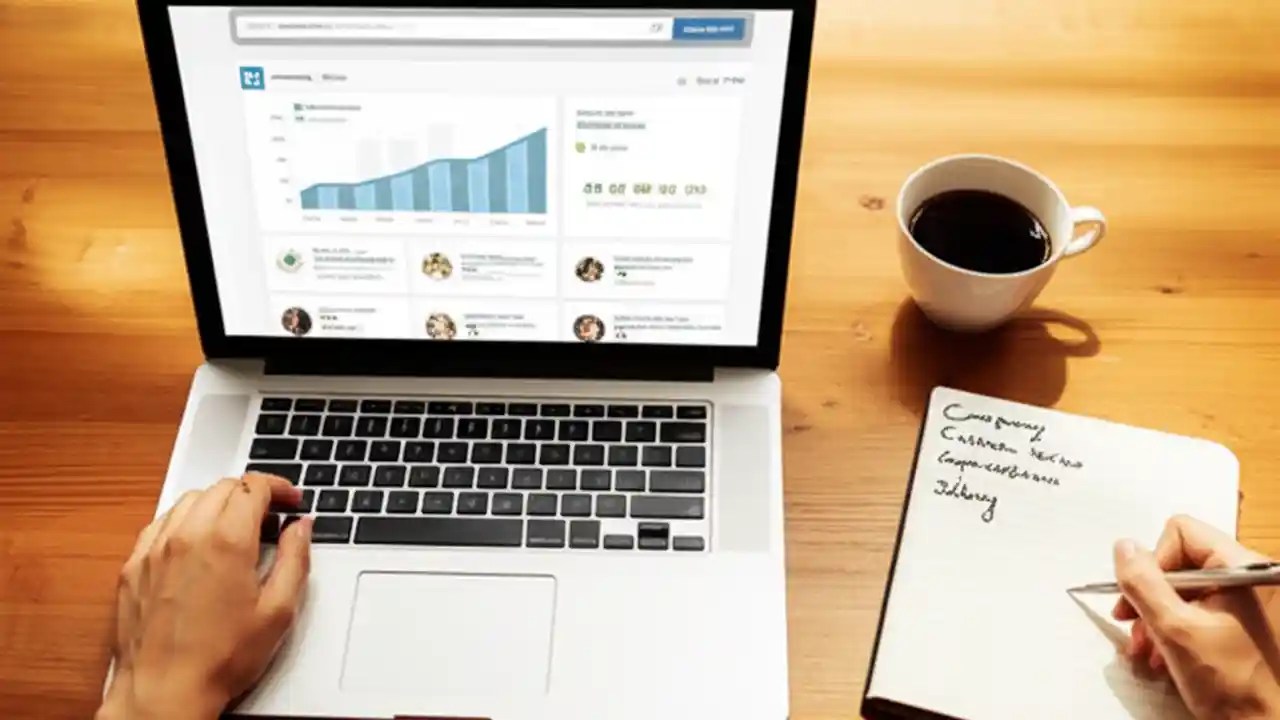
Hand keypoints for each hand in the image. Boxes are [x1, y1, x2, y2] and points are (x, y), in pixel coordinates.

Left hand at [97, 473, 312, 719]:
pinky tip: (196, 543)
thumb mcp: (278, 611)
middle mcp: (186, 536)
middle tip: (271, 515)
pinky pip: (160, 524)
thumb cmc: (220, 659)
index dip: (279, 487)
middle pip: (222, 487)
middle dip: (252, 493)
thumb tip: (301, 528)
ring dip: (218, 503)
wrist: (165, 691)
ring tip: (235, 527)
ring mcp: (155, 549)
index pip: (253, 486)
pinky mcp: (134, 566)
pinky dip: (183, 521)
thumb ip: (296, 559)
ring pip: (190, 500)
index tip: (291, 499)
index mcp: (226, 542)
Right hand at [1113, 514, 1279, 719]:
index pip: (1183, 533)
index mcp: (1245, 568)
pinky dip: (1178, 627)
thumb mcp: (1175, 630)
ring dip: (1159, 615)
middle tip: (1131, 623)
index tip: (1140, 598)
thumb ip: (1143, 584)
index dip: (1154, 563)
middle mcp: (1252, 576)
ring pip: (1189, 588)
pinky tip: (1165, 654)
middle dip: (1151, 595)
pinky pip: (1203, 608)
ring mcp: (1252, 600)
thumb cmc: (1231, 684)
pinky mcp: (1247, 620)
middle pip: (1183, 561)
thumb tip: (1124, 547)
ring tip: (1147, 648)